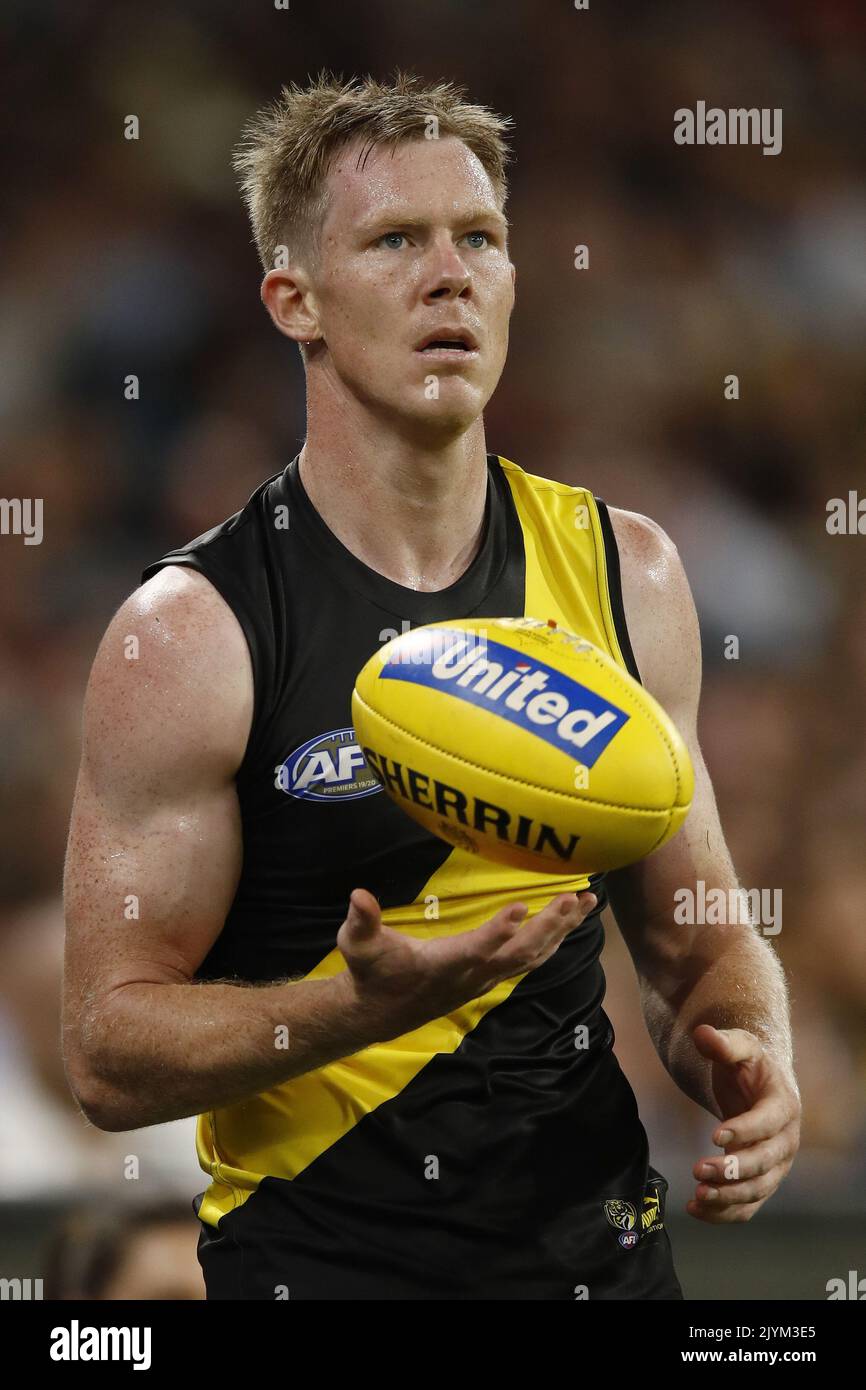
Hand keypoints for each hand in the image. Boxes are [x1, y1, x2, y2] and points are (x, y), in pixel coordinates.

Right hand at [336, 885, 597, 1041]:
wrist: (379, 1011)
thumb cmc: (371, 972)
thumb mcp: (358, 946)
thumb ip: (361, 922)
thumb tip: (358, 896)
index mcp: (443, 964)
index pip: (476, 948)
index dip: (497, 931)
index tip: (522, 906)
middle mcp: (472, 975)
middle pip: (519, 953)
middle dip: (549, 927)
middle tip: (575, 897)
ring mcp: (485, 978)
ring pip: (532, 957)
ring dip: (561, 931)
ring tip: (588, 903)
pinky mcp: (491, 975)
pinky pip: (530, 959)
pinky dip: (553, 940)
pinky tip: (569, 922)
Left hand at [688, 1024, 800, 1222]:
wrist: (761, 1086)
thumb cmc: (749, 1065)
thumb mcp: (739, 1047)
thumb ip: (722, 1042)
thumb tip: (703, 1033)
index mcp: (783, 1105)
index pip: (767, 1122)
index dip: (744, 1130)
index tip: (714, 1135)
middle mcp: (785, 1140)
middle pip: (765, 1162)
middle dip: (734, 1170)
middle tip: (699, 1170)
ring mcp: (776, 1165)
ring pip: (758, 1190)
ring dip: (729, 1197)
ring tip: (697, 1196)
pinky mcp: (762, 1182)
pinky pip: (748, 1205)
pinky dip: (724, 1213)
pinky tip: (695, 1210)